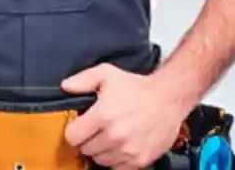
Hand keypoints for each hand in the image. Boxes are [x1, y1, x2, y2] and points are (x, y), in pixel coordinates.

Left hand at [62, 64, 193, 168]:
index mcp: (103, 115)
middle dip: (89, 140)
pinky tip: (122, 147)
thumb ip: (83, 80)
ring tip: (113, 137)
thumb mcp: (108, 74)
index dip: (75, 131)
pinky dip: (117, 161)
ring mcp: (127, 150)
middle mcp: (114, 135)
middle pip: (86, 150)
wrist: (170, 97)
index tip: (82, 126)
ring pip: (100, 160)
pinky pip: (117, 168)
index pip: (72, 137)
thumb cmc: (139, 87)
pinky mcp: (139, 160)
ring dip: (103, 151)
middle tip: (100, 129)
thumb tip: (65, 87)